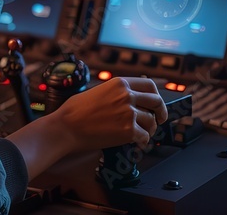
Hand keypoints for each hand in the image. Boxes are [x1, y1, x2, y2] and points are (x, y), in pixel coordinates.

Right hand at [5, 77, 167, 177]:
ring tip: (140, 134)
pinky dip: (141, 141)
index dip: (155, 95)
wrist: (66, 126)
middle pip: (156, 102)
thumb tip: (131, 99)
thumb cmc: (76, 110)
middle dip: (160, 113)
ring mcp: (129, 113)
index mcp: (120, 83)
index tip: (155, 104)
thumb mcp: (98, 91)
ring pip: (151, 122)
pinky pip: (144, 137)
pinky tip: (135, 142)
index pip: (149, 85)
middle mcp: (127, 96)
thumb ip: (116, 93)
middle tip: (159, 120)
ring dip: (148, 129)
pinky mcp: (128, 130)